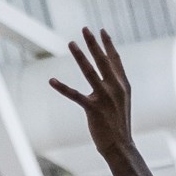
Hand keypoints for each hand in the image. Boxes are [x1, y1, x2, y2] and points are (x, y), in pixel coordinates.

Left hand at [49, 28, 132, 154]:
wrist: (120, 146)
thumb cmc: (118, 124)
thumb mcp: (121, 102)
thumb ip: (115, 86)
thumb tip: (107, 73)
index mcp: (123, 85)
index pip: (115, 60)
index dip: (108, 44)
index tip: (102, 31)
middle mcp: (116, 88)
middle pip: (103, 61)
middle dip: (94, 43)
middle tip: (85, 29)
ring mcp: (105, 98)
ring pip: (90, 72)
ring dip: (80, 56)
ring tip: (71, 43)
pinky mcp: (93, 109)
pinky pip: (75, 95)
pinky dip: (62, 88)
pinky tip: (52, 80)